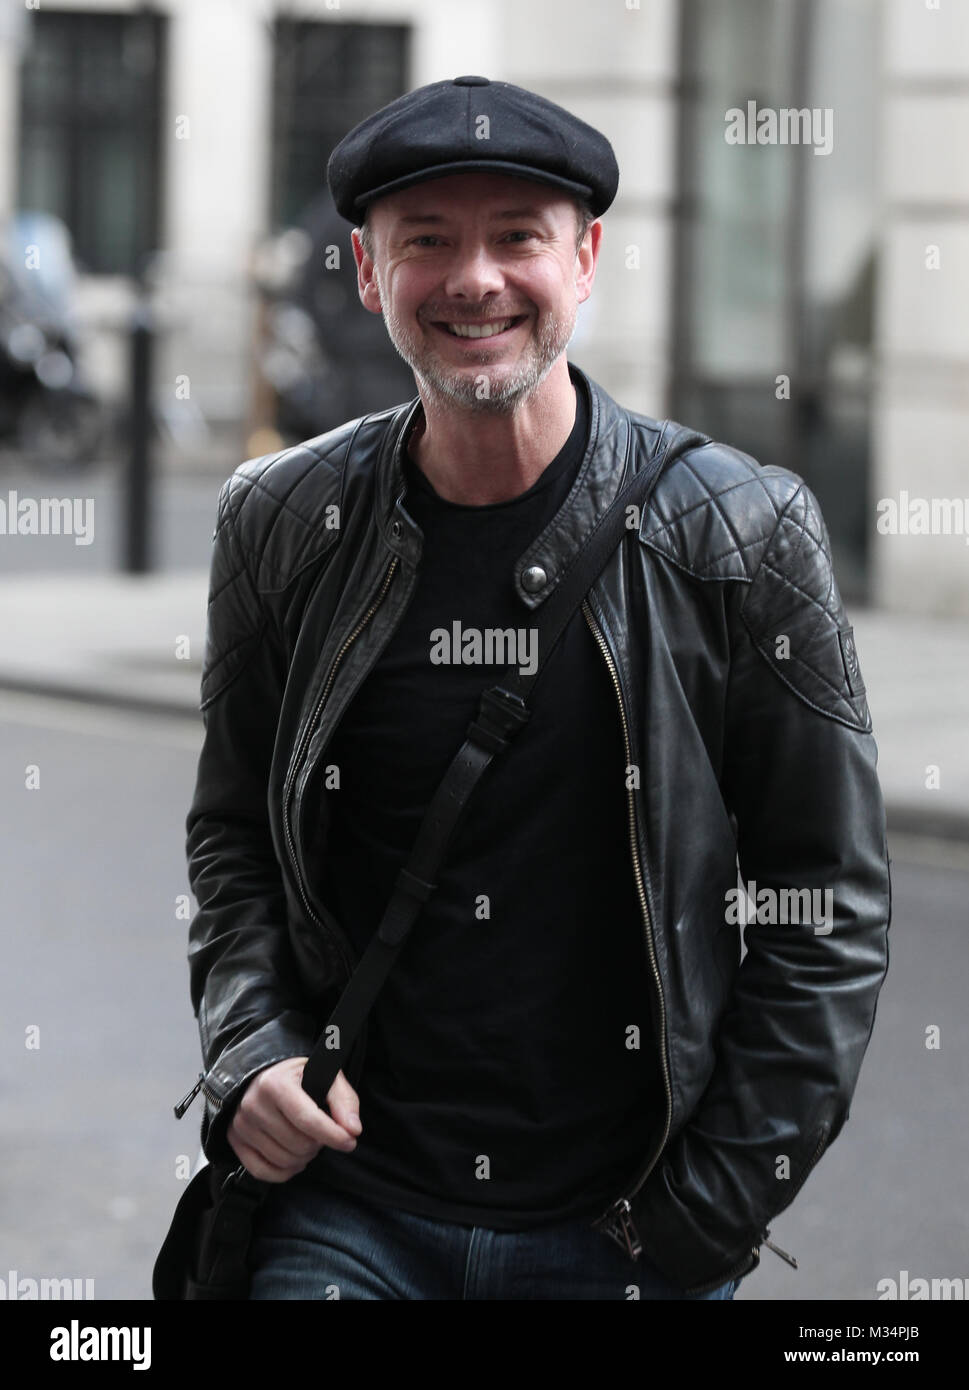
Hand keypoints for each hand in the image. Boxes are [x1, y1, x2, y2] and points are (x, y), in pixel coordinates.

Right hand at [227, 1057, 361, 1181]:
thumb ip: (344, 1101)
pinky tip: (294, 1158)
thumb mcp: (326, 1076)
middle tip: (321, 1131)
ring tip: (308, 1139)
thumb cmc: (299, 1076)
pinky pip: (262, 1172)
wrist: (263, 1073)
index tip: (350, 1141)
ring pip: (283, 1160)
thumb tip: (353, 1130)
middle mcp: (253, 1104)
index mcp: (275, 1083)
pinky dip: (284, 1172)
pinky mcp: (234, 1140)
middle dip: (318, 1143)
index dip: (333, 1135)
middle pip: (298, 1144)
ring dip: (304, 1157)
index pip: (307, 1119)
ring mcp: (241, 1124)